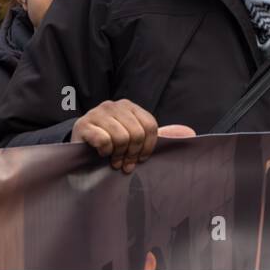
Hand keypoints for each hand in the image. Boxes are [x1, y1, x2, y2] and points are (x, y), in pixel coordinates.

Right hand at [70, 99, 195, 172]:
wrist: (79, 147)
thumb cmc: (111, 143)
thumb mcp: (136, 138)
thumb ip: (160, 135)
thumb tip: (190, 133)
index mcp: (130, 106)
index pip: (150, 126)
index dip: (148, 147)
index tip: (140, 160)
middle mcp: (114, 105)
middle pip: (136, 133)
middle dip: (131, 154)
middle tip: (124, 164)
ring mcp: (97, 113)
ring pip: (121, 137)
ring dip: (118, 155)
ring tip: (113, 160)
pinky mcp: (83, 124)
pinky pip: (103, 140)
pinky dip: (104, 151)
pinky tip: (100, 153)